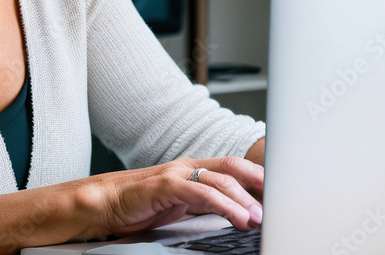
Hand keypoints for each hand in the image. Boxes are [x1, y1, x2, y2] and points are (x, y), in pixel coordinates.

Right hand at [77, 156, 263, 239]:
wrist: (104, 204)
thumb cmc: (140, 206)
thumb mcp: (181, 206)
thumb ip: (206, 206)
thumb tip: (238, 215)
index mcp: (193, 169)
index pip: (234, 168)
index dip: (258, 177)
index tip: (280, 193)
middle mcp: (187, 166)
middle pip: (233, 168)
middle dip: (259, 184)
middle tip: (278, 204)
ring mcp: (176, 173)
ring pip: (221, 180)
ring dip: (244, 199)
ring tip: (259, 218)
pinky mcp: (164, 185)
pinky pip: (199, 192)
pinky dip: (222, 204)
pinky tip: (235, 216)